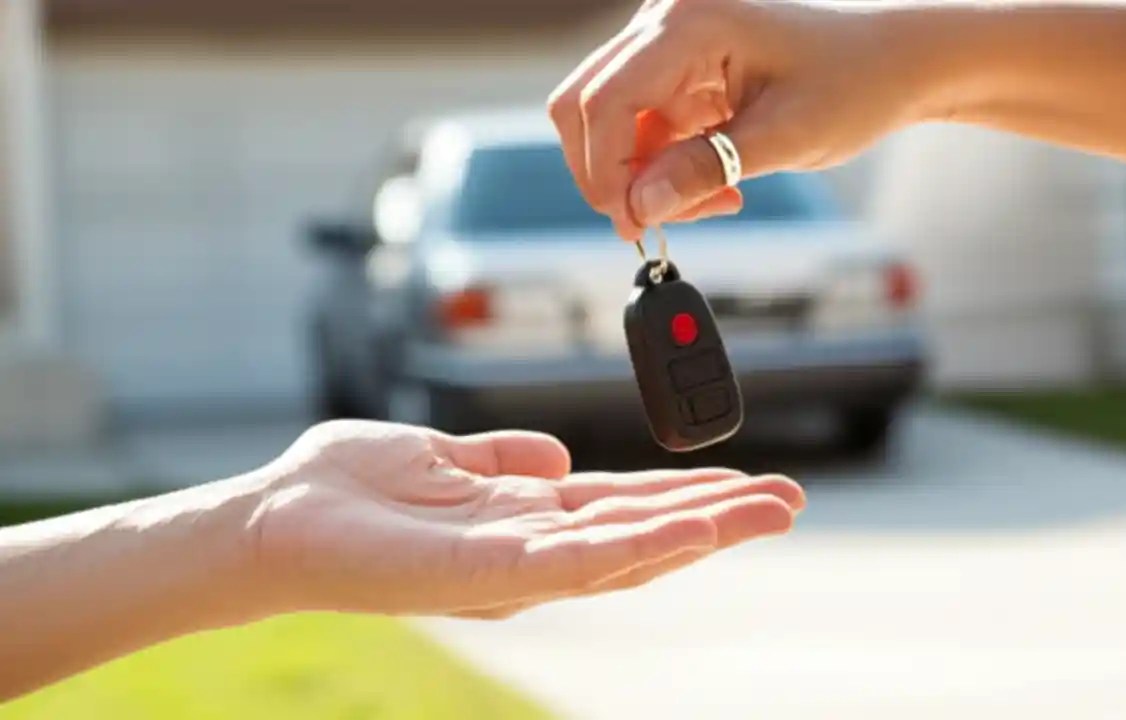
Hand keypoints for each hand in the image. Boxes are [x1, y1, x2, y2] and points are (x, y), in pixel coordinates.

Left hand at [252, 420, 803, 618]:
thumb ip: (503, 457)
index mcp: (526, 514)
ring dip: (699, 533)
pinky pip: (576, 563)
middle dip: (719, 519)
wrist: (274, 518)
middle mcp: (532, 547)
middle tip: (791, 503)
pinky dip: (639, 548)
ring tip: (766, 513)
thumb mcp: (441, 454)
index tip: (749, 483)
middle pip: (643, 534)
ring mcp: (514, 568)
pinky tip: (690, 532)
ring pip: (626, 553)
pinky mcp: (487, 577)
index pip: (625, 506)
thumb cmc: (347, 487)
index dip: (689, 496)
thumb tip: (559, 455)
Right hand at [548, 0, 935, 238]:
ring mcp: (668, 45)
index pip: (603, 100)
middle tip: (655, 222)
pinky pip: (641, 128)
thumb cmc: (856, 83)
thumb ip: (704, 171)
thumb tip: (639, 207)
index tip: (635, 222)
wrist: (895, 64)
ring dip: (643, 177)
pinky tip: (717, 183)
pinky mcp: (678, 72)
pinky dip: (664, 168)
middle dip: (610, 175)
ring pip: (608, 123)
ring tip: (715, 199)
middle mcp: (667, 21)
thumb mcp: (785, 139)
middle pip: (584, 105)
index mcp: (692, 21)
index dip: (605, 171)